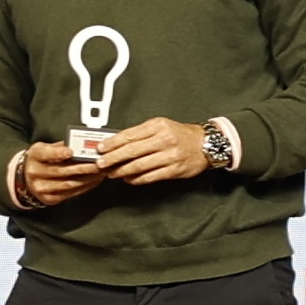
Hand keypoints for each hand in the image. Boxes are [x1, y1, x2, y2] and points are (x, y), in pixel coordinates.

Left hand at [21, 115, 218, 203]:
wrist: (205, 144)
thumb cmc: (180, 134)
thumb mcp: (161, 126)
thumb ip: (140, 134)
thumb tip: (115, 142)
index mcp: (158, 126)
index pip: (129, 135)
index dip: (112, 143)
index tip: (99, 148)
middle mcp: (164, 139)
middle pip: (131, 151)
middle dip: (112, 159)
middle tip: (100, 164)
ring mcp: (169, 156)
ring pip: (139, 166)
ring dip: (121, 171)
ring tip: (111, 173)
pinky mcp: (174, 170)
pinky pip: (150, 176)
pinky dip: (136, 179)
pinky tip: (127, 179)